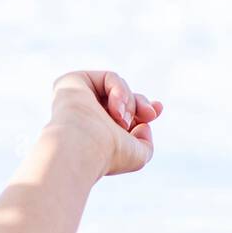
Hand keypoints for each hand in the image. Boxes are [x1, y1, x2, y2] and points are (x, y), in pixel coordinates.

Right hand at [48, 70, 162, 177]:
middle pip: (123, 97)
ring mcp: (79, 98)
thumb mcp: (139, 155)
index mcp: (99, 131)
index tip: (158, 108)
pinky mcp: (73, 82)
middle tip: (148, 114)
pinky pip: (110, 77)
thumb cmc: (109, 154)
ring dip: (129, 103)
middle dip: (140, 104)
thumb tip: (143, 125)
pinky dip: (120, 91)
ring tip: (122, 121)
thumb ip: (146, 142)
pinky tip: (115, 110)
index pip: (125, 112)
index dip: (144, 108)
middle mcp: (87, 114)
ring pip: (119, 87)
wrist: (85, 147)